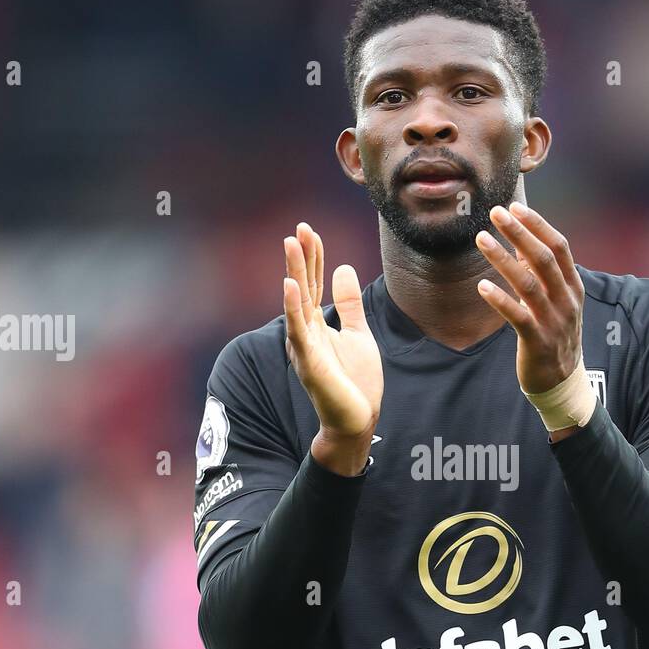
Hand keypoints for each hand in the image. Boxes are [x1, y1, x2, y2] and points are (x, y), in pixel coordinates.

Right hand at [283, 224, 382, 469]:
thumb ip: (349, 304)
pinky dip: (293, 308)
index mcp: (317, 324)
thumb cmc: (355, 382)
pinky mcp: (309, 363)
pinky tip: (291, 285)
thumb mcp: (358, 334)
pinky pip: (298, 331)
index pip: (313, 283)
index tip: (310, 230)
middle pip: (303, 287)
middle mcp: (305, 332)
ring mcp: (305, 347)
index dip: (313, 257)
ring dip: (294, 272)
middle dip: (301, 257)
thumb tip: (343, 268)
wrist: (357, 420)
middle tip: (299, 228)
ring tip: (291, 244)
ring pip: (298, 303)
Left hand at [474, 202, 584, 396]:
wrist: (562, 382)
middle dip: (519, 233)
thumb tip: (521, 241)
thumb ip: (541, 273)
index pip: (559, 247)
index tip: (515, 207)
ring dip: (503, 259)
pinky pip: (517, 317)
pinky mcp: (537, 342)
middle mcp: (566, 301)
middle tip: (496, 213)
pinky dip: (499, 300)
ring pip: (528, 284)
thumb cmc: (554, 334)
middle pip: (544, 259)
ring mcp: (553, 322)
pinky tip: (482, 286)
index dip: (537, 225)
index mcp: (573, 287)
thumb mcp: (556, 301)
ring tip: (481, 239)